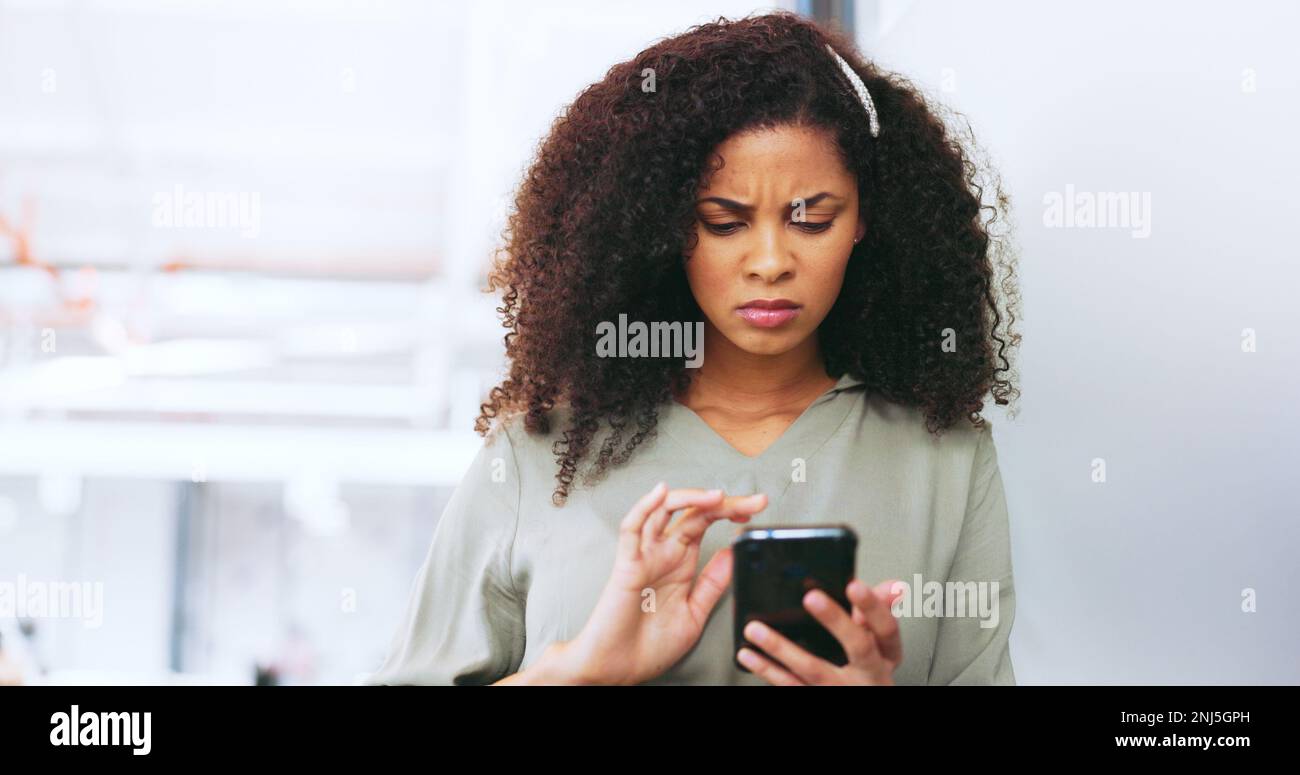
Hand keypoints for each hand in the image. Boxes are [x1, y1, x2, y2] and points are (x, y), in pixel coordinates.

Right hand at [540, 482, 766, 684]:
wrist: (618, 669)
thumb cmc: (650, 645)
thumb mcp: (695, 613)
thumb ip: (713, 584)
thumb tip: (733, 553)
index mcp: (681, 563)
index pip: (708, 524)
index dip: (731, 512)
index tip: (757, 509)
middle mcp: (664, 553)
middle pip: (694, 513)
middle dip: (726, 503)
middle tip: (756, 501)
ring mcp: (645, 556)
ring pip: (663, 511)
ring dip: (690, 498)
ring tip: (718, 495)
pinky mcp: (626, 564)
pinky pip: (632, 529)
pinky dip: (644, 507)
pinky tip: (661, 493)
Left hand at [736, 578, 903, 684]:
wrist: (859, 700)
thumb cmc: (868, 672)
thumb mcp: (879, 643)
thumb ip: (876, 610)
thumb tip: (892, 586)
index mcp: (885, 654)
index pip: (886, 628)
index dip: (872, 606)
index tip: (855, 584)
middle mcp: (867, 674)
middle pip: (858, 647)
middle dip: (836, 621)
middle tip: (812, 598)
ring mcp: (840, 689)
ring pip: (813, 669)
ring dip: (782, 648)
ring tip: (757, 628)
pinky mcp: (816, 698)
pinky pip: (790, 686)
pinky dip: (767, 670)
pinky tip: (749, 654)